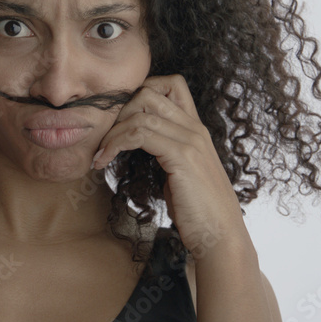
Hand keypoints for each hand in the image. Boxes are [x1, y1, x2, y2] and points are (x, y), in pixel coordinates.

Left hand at [90, 74, 247, 254]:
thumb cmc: (199, 211)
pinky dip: (115, 144)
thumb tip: (136, 144)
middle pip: (150, 92)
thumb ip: (165, 152)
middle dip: (119, 111)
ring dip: (111, 133)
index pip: (170, 85)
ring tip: (99, 155)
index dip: (139, 94)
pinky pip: (140, 134)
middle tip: (106, 138)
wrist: (221, 237)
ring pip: (140, 113)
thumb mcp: (180, 172)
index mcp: (195, 129)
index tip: (120, 122)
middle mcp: (194, 128)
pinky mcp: (182, 156)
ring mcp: (190, 140)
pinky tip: (105, 161)